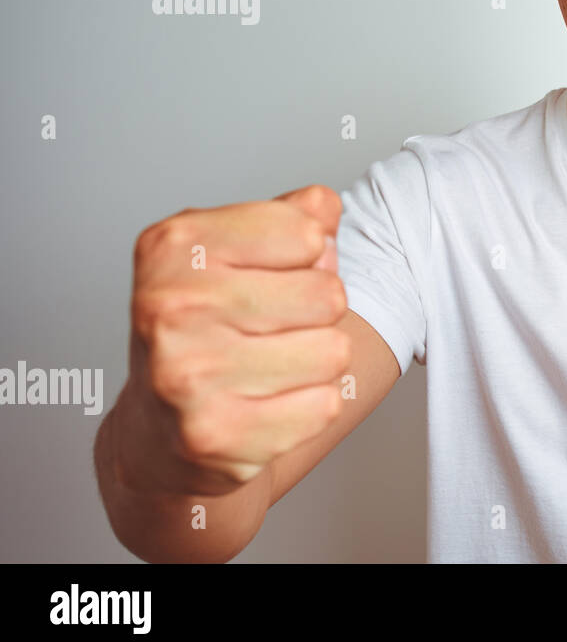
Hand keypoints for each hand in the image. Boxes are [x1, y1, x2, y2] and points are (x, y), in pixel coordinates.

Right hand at [118, 184, 351, 494]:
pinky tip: (266, 404)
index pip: (307, 232)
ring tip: (270, 366)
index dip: (308, 255)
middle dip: (317, 313)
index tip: (271, 275)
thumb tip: (324, 206)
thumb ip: (291, 217)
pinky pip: (324, 405)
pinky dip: (308, 407)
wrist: (157, 430)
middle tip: (271, 329)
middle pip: (329, 295)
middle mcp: (170, 308)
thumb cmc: (207, 327)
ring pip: (333, 352)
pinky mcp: (214, 434)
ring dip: (316, 362)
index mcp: (173, 247)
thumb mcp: (236, 253)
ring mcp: (187, 375)